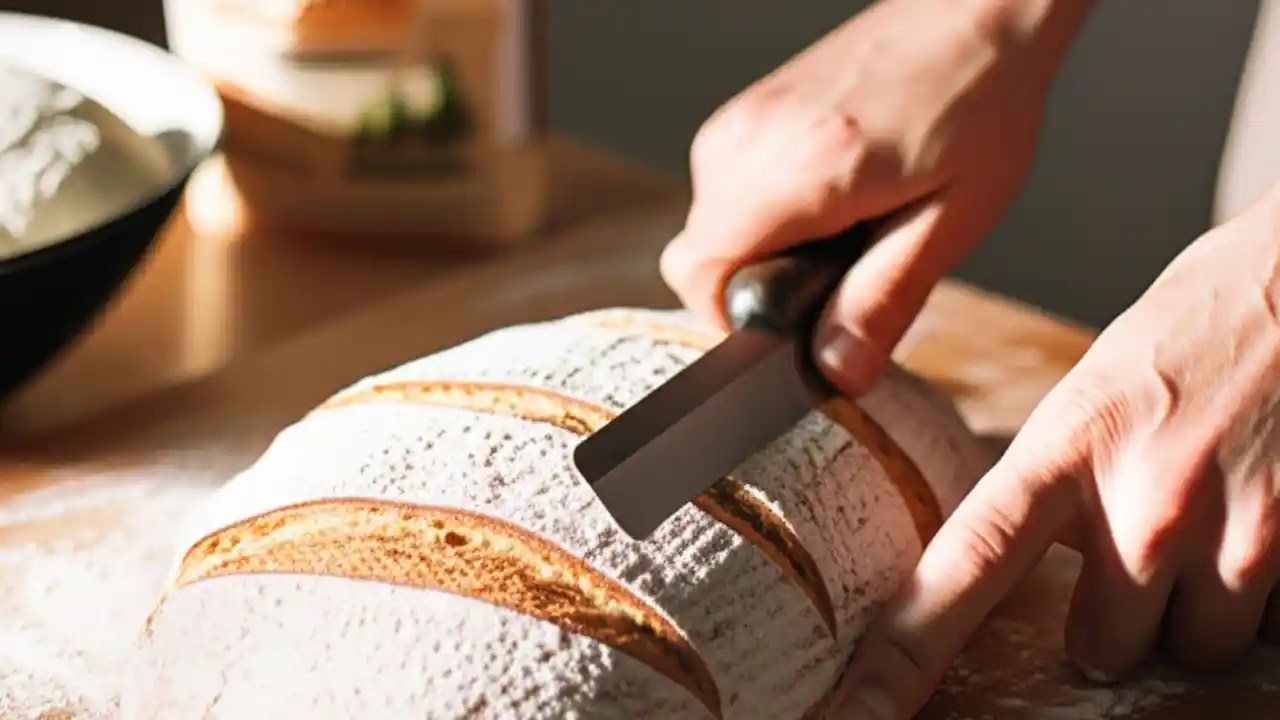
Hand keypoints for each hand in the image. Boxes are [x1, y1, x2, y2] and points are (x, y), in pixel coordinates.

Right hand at [661, 0, 1091, 394]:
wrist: (974, 13)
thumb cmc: (979, 104)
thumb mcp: (950, 221)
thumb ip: (882, 300)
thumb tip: (836, 373)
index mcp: (797, 171)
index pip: (702, 281)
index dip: (743, 322)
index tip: (800, 322)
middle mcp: (747, 140)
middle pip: (697, 263)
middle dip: (759, 288)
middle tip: (840, 268)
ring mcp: (736, 120)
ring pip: (707, 230)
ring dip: (763, 250)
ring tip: (845, 222)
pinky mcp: (742, 112)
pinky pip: (722, 193)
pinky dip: (763, 215)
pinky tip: (829, 195)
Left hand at [834, 181, 1279, 718]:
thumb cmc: (1202, 324)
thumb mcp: (1096, 391)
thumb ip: (1057, 485)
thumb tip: (1035, 562)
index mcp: (1066, 448)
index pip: (964, 569)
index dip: (902, 654)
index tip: (855, 711)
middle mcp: (1146, 503)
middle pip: (1100, 646)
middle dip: (1116, 611)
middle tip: (1145, 534)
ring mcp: (1238, 535)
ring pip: (1192, 646)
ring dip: (1196, 604)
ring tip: (1217, 513)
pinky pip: (1265, 626)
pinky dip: (1259, 590)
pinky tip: (1262, 513)